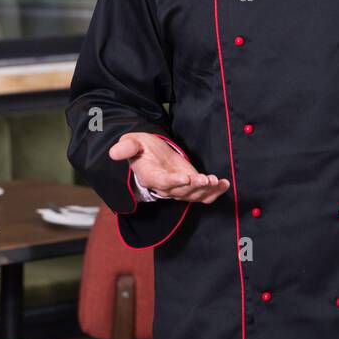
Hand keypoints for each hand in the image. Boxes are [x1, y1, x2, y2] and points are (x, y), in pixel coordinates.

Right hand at [108, 133, 229, 203]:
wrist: (149, 155)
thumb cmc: (140, 148)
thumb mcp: (132, 143)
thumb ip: (126, 147)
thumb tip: (114, 152)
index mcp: (150, 176)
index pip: (162, 182)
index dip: (175, 182)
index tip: (186, 177)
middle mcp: (165, 186)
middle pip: (181, 191)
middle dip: (195, 187)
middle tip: (207, 180)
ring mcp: (179, 188)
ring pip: (193, 195)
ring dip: (207, 190)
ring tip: (218, 182)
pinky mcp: (190, 186)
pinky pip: (202, 194)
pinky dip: (215, 192)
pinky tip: (224, 184)